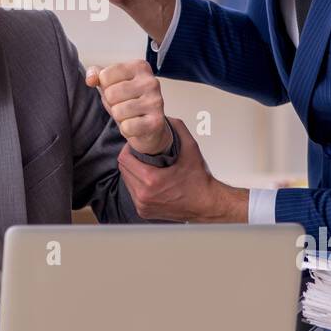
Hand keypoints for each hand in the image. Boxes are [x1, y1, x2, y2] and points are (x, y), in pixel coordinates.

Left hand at [86, 59, 170, 155]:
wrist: (150, 126)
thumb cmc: (130, 101)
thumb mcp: (112, 84)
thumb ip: (97, 75)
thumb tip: (90, 79)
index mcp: (139, 67)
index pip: (105, 75)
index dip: (106, 87)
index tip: (118, 91)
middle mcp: (150, 81)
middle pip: (110, 94)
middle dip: (112, 104)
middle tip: (125, 106)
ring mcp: (155, 101)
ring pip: (117, 111)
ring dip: (120, 117)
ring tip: (131, 115)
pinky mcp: (156, 121)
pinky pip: (127, 127)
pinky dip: (127, 130)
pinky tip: (137, 125)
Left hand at [116, 117, 248, 222]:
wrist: (207, 204)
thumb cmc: (199, 181)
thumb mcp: (190, 149)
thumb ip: (177, 129)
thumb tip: (166, 118)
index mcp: (151, 181)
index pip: (124, 159)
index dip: (128, 148)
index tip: (136, 145)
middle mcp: (144, 195)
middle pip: (123, 169)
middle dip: (130, 158)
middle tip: (141, 153)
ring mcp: (142, 205)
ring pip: (126, 181)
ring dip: (133, 171)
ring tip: (146, 165)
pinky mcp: (144, 211)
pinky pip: (132, 192)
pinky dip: (137, 184)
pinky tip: (149, 179)